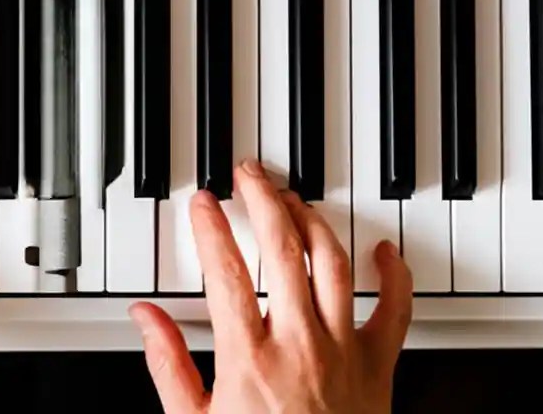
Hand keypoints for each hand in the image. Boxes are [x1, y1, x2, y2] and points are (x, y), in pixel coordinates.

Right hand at [130, 158, 412, 412]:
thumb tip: (146, 318)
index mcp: (249, 359)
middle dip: (263, 200)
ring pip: (333, 263)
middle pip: (284, 250)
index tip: (203, 203)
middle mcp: (299, 345)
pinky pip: (396, 309)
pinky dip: (395, 273)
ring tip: (293, 198)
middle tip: (250, 175)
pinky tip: (384, 249)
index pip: (225, 271)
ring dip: (313, 220)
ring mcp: (343, 351)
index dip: (210, 227)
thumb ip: (168, 364)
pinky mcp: (379, 366)